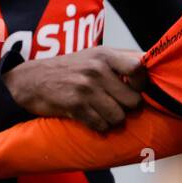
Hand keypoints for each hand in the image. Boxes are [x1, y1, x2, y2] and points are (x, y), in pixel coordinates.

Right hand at [3, 47, 146, 131]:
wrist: (30, 80)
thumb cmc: (68, 69)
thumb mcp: (93, 56)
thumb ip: (119, 61)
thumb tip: (151, 67)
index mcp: (104, 55)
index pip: (139, 70)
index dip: (142, 85)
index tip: (134, 89)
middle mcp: (97, 70)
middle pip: (133, 101)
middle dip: (127, 108)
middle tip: (116, 105)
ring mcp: (86, 88)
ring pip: (119, 117)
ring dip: (113, 120)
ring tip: (102, 112)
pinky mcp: (75, 106)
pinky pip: (101, 126)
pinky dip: (99, 127)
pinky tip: (91, 119)